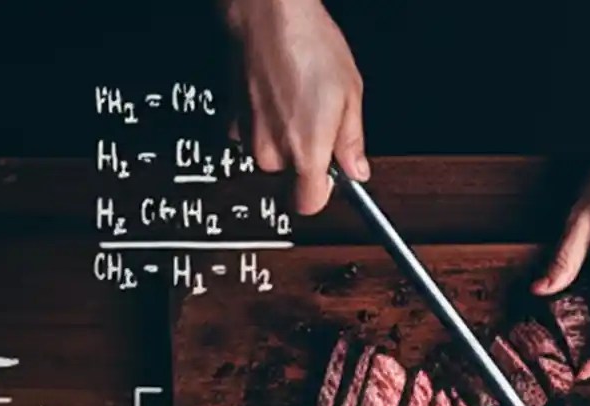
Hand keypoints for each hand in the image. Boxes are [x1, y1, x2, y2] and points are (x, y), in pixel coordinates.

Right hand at [223, 0, 368, 215]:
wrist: (266, 16)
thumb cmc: (307, 45)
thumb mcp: (350, 95)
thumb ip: (352, 142)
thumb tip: (356, 169)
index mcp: (306, 151)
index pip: (309, 204)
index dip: (323, 192)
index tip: (332, 179)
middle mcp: (272, 151)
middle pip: (290, 176)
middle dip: (305, 156)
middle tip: (321, 122)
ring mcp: (248, 135)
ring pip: (271, 155)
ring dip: (285, 137)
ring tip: (299, 101)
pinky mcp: (233, 118)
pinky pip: (253, 134)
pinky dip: (265, 121)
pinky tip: (278, 95)